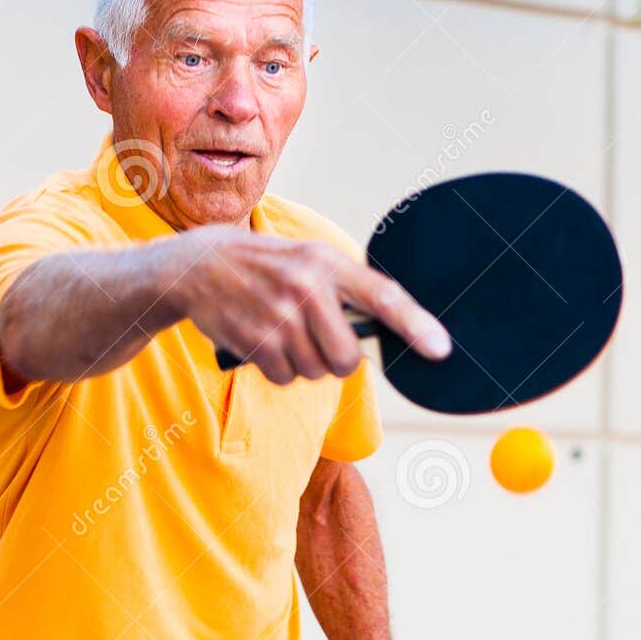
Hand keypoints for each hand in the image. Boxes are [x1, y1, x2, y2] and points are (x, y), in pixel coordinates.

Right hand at [173, 226, 450, 386]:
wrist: (199, 267)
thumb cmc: (268, 269)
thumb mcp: (309, 262)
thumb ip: (345, 294)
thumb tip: (381, 340)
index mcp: (328, 263)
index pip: (383, 296)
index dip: (415, 325)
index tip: (441, 349)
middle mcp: (307, 287)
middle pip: (346, 358)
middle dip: (334, 361)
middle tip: (313, 339)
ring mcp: (279, 315)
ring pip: (314, 372)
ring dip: (301, 364)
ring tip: (280, 332)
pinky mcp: (255, 339)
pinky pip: (285, 378)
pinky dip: (277, 369)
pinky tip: (262, 340)